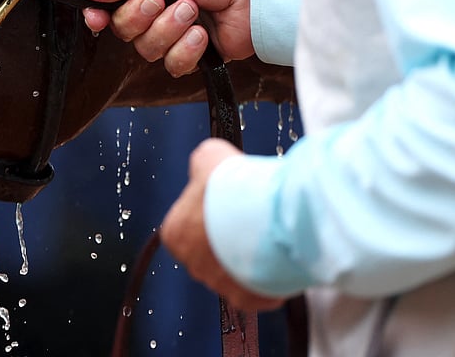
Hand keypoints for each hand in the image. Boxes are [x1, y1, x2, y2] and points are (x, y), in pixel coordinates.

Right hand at [75, 0, 255, 75]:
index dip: (99, 13)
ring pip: (147, 49)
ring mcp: (175, 33)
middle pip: (124, 29)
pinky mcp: (194, 54)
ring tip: (193, 10)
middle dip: (142, 15)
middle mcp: (158, 9)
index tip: (96, 15)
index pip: (110, 4)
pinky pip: (173, 64)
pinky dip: (187, 49)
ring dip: (170, 29)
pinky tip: (203, 33)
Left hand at [161, 138, 283, 310]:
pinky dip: (270, 277)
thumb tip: (207, 163)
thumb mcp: (209, 157)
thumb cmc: (230, 186)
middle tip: (252, 219)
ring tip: (269, 235)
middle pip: (212, 251)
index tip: (230, 204)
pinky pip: (259, 290)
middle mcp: (191, 263)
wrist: (260, 212)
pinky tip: (278, 256)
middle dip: (231, 238)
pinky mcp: (248, 298)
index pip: (189, 226)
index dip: (212, 214)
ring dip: (251, 256)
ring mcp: (219, 284)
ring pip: (236, 271)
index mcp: (175, 233)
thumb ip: (204, 163)